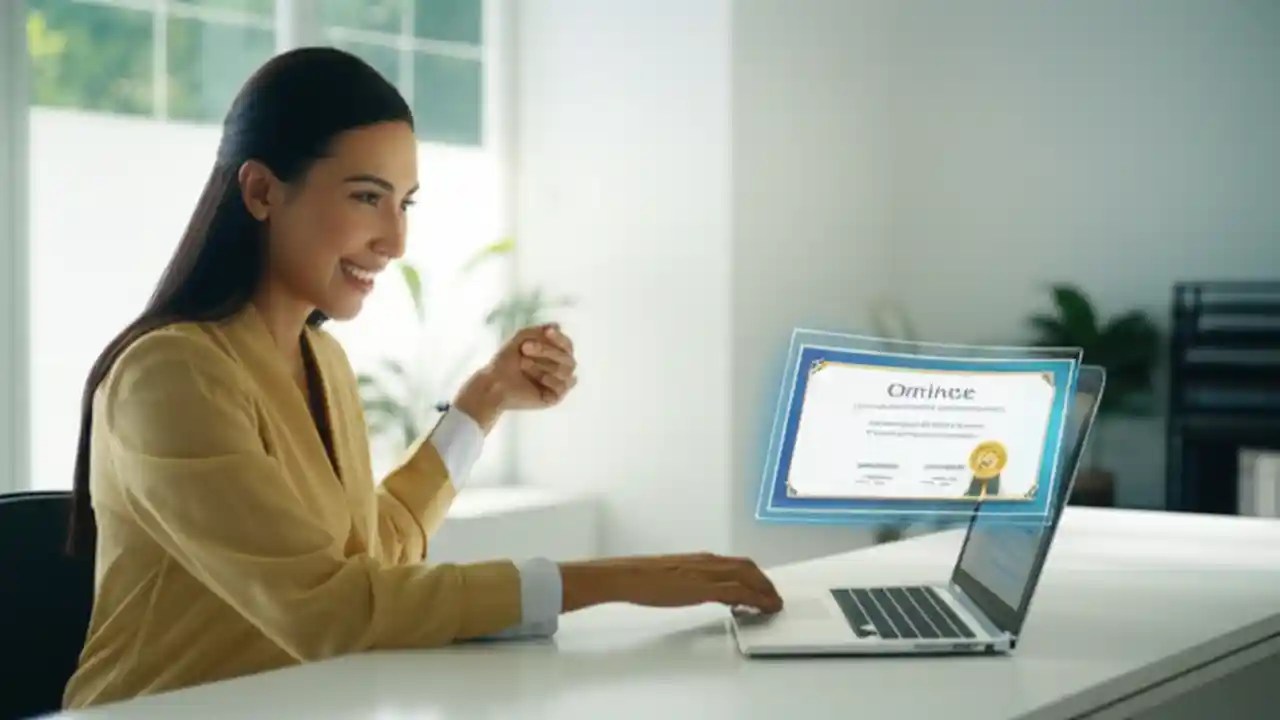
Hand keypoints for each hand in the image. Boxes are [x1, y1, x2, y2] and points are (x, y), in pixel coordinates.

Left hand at [515, 323, 577, 406]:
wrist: (494, 382)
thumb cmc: (507, 360)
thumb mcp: (522, 339)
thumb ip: (538, 331)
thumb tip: (557, 325)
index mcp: (556, 354)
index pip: (567, 345)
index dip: (559, 338)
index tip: (547, 332)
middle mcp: (560, 368)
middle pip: (568, 359)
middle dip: (546, 351)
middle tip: (525, 348)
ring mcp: (558, 384)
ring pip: (565, 372)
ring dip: (543, 365)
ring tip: (523, 364)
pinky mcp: (554, 398)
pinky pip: (562, 387)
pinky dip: (551, 380)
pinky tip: (540, 379)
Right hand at [559, 553, 783, 614]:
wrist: (627, 576)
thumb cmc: (642, 577)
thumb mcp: (672, 575)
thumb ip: (690, 579)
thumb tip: (699, 588)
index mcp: (701, 559)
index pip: (738, 563)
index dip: (755, 575)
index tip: (763, 587)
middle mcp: (708, 562)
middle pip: (748, 567)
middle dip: (766, 582)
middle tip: (774, 598)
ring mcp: (707, 573)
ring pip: (747, 577)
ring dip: (765, 591)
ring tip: (773, 605)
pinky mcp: (703, 587)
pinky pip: (737, 592)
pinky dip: (753, 599)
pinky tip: (759, 609)